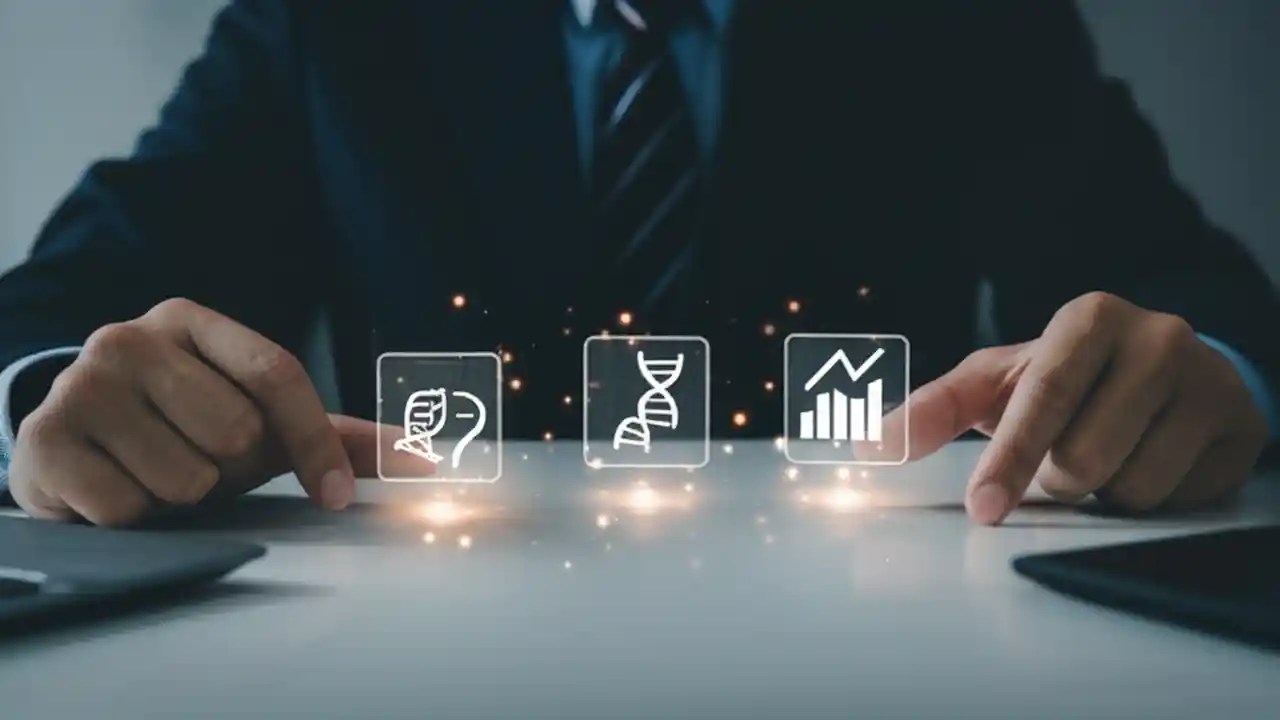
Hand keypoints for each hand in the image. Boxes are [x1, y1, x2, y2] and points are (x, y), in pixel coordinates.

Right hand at [8, 298, 430, 525]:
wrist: (71, 441)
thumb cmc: (180, 426)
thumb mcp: (255, 420)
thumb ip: (336, 435)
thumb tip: (425, 458)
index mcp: (192, 320)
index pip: (276, 373)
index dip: (314, 441)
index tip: (336, 497)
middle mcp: (130, 337)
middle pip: (235, 432)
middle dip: (227, 467)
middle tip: (195, 457)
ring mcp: (81, 384)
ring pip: (186, 478)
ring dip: (179, 496)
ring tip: (151, 471)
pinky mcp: (45, 439)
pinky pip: (130, 508)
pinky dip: (133, 516)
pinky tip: (112, 486)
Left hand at [884, 292, 1268, 524]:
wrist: (1165, 368)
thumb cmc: (1068, 376)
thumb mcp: (1002, 379)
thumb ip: (938, 406)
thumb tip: (874, 444)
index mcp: (1089, 318)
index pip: (1043, 398)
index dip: (1009, 458)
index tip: (983, 508)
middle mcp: (1157, 338)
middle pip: (1082, 458)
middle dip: (1057, 476)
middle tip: (1064, 450)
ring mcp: (1208, 383)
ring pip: (1131, 488)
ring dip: (1103, 491)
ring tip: (1107, 451)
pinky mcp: (1241, 430)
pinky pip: (1178, 501)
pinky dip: (1150, 498)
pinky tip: (1149, 461)